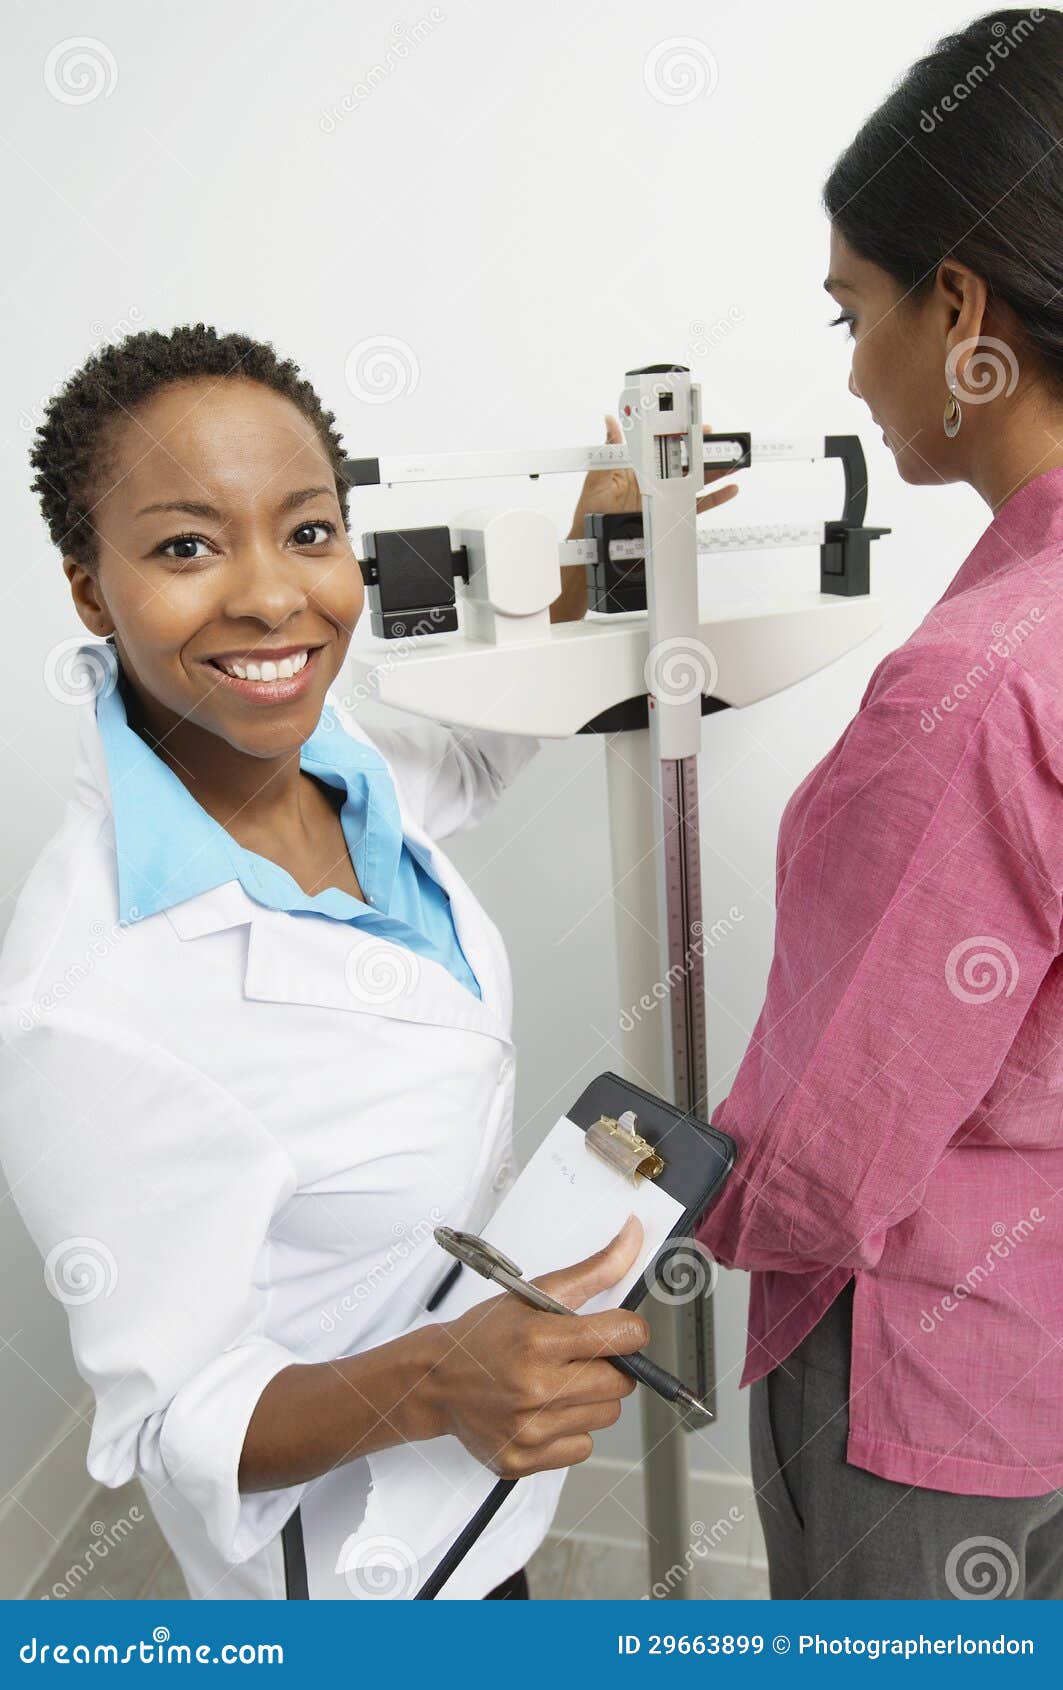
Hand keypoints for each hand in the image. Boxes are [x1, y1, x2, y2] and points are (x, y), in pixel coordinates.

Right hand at [424, 1214, 649, 1476]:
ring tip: (557, 1383)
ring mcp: (528, 1428)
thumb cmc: (486, 1335)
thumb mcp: (534, 1294)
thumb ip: (594, 1269)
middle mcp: (534, 1387)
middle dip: (609, 1367)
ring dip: (591, 1399)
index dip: (629, 1330)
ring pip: (606, 1416)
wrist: (435, 1380)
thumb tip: (635, 1234)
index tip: (617, 1330)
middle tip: (578, 1358)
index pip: (624, 1336)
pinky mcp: (522, 1459)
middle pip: (621, 1383)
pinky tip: (544, 1411)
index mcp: (539, 1339)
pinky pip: (582, 1448)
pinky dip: (571, 1430)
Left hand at [566, 414, 741, 540]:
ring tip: (735, 463)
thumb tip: (610, 422)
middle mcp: (654, 482)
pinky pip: (696, 507)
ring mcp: (664, 499)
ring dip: (716, 473)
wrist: (594, 546)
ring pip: (696, 483)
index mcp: (639, 467)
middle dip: (706, 452)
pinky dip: (714, 499)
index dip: (683, 435)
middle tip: (725, 443)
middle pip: (686, 463)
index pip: (665, 446)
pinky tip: (729, 490)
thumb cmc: (591, 512)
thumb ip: (609, 450)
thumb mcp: (598, 477)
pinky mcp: (670, 517)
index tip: (699, 425)